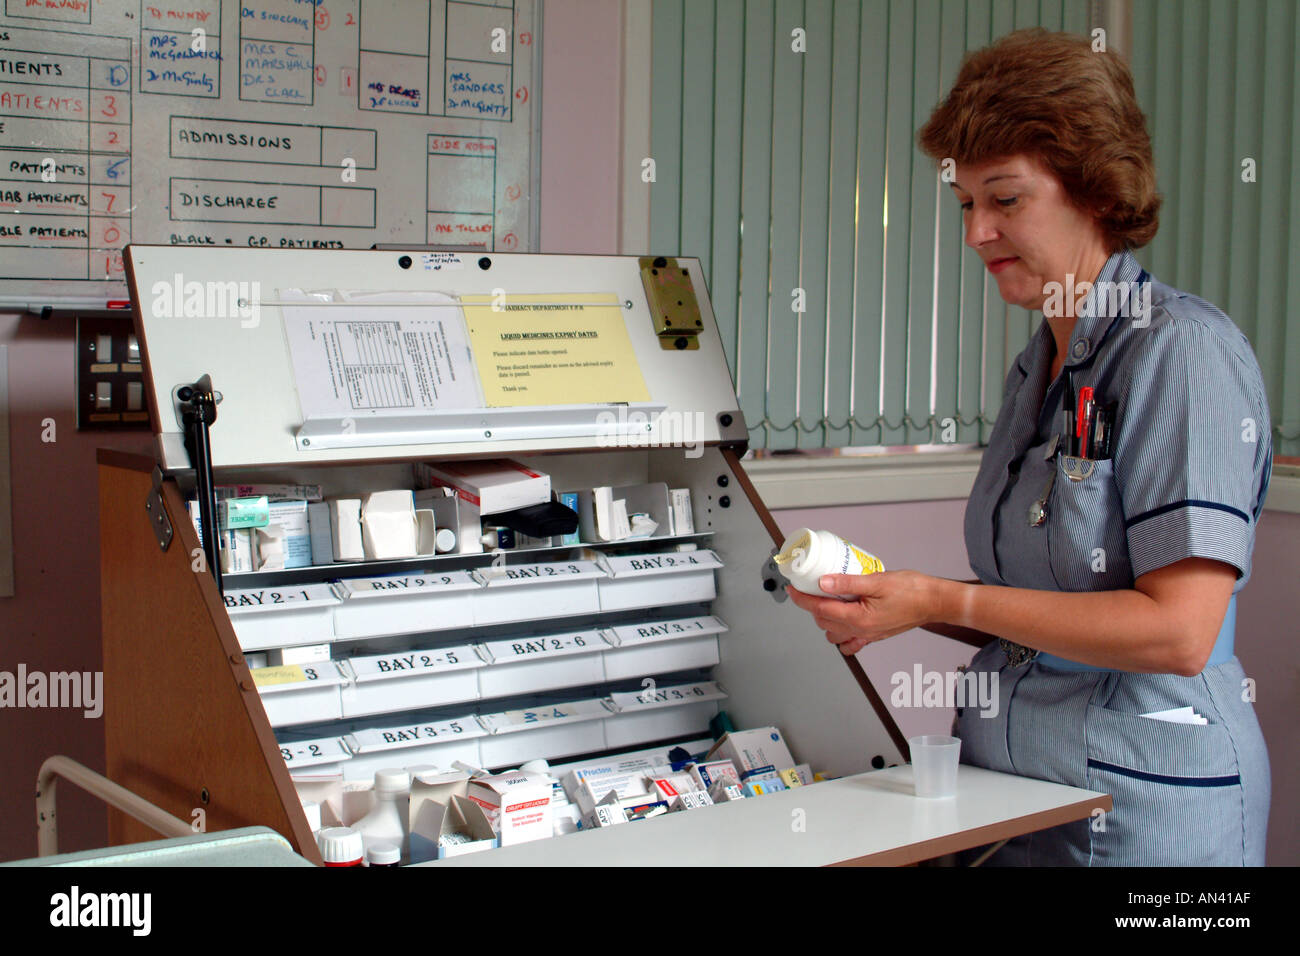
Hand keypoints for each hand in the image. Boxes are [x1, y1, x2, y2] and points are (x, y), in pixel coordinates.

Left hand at [785, 570, 948, 654]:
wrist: (935, 602)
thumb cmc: (913, 591)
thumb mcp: (877, 580)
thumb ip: (847, 582)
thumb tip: (823, 582)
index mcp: (859, 618)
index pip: (820, 609)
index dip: (802, 598)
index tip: (793, 589)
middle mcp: (861, 631)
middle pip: (823, 621)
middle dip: (812, 605)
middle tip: (810, 587)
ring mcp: (868, 635)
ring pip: (834, 633)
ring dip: (825, 618)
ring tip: (828, 600)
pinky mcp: (875, 635)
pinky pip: (851, 643)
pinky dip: (842, 634)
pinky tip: (843, 619)